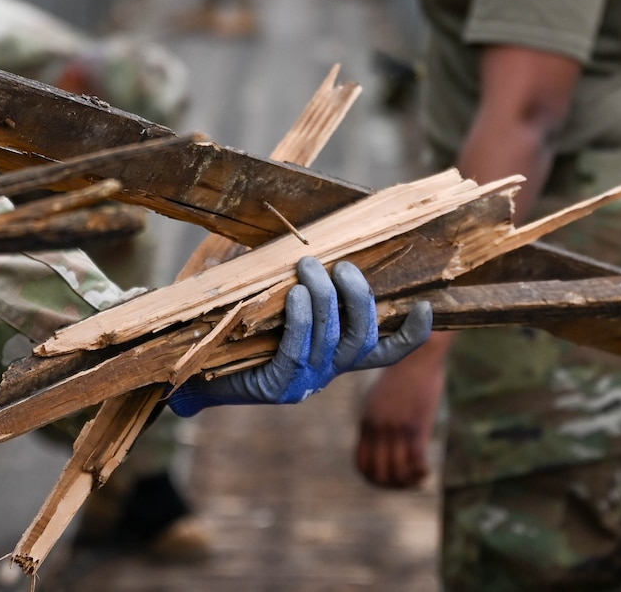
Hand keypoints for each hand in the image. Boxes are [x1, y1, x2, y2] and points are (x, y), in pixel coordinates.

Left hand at [166, 257, 432, 416]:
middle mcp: (328, 372)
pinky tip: (294, 294)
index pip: (384, 352)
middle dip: (359, 298)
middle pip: (362, 339)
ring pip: (331, 340)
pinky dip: (300, 320)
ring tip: (310, 266)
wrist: (193, 370)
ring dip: (324, 299)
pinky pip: (297, 351)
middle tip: (342, 266)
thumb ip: (300, 277)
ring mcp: (305, 382)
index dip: (410, 336)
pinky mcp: (277, 387)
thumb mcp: (275, 297)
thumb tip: (313, 233)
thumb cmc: (238, 325)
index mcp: (336, 354)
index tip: (427, 307)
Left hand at [356, 334, 449, 488]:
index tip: (389, 480)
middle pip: (379, 473)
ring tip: (418, 478)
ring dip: (408, 482)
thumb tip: (380, 443)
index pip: (362, 464)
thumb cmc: (402, 377)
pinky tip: (427, 471)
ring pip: (397, 471)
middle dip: (393, 485)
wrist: (417, 354)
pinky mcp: (416, 424)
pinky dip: (421, 473)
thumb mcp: (380, 400)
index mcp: (367, 422)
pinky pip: (416, 460)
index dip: (374, 479)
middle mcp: (378, 427)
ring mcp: (397, 427)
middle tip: (407, 483)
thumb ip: (377, 422)